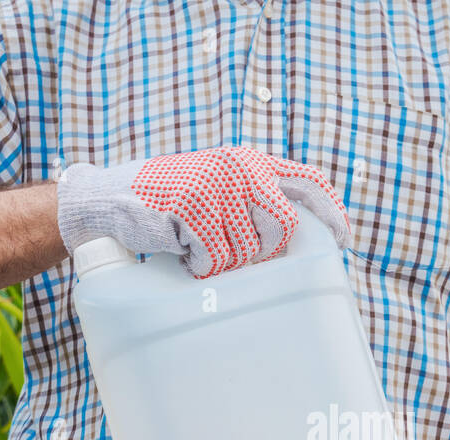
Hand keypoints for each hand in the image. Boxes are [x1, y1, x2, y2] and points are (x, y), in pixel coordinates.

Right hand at [56, 145, 350, 278]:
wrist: (107, 199)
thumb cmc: (167, 206)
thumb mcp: (218, 192)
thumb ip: (254, 204)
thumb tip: (296, 244)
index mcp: (250, 161)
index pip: (307, 181)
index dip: (330, 213)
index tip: (342, 242)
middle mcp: (238, 167)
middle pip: (283, 228)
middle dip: (262, 254)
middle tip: (230, 257)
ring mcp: (215, 185)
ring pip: (246, 252)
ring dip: (221, 263)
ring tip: (195, 248)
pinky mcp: (190, 208)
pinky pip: (214, 260)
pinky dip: (198, 267)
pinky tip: (181, 253)